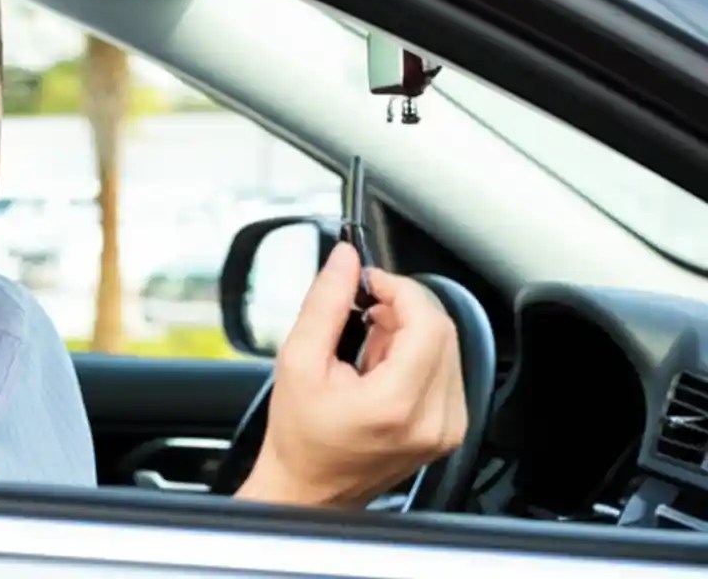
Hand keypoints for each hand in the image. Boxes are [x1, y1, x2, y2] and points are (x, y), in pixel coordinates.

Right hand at [236, 242, 466, 508]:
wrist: (308, 488)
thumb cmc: (299, 435)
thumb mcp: (298, 360)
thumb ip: (325, 303)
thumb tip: (346, 260)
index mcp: (396, 403)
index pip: (427, 321)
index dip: (399, 289)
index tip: (369, 282)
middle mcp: (433, 419)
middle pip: (442, 330)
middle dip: (402, 309)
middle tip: (363, 315)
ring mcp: (446, 428)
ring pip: (447, 346)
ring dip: (409, 333)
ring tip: (367, 353)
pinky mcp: (450, 430)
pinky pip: (446, 369)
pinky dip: (417, 357)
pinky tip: (382, 371)